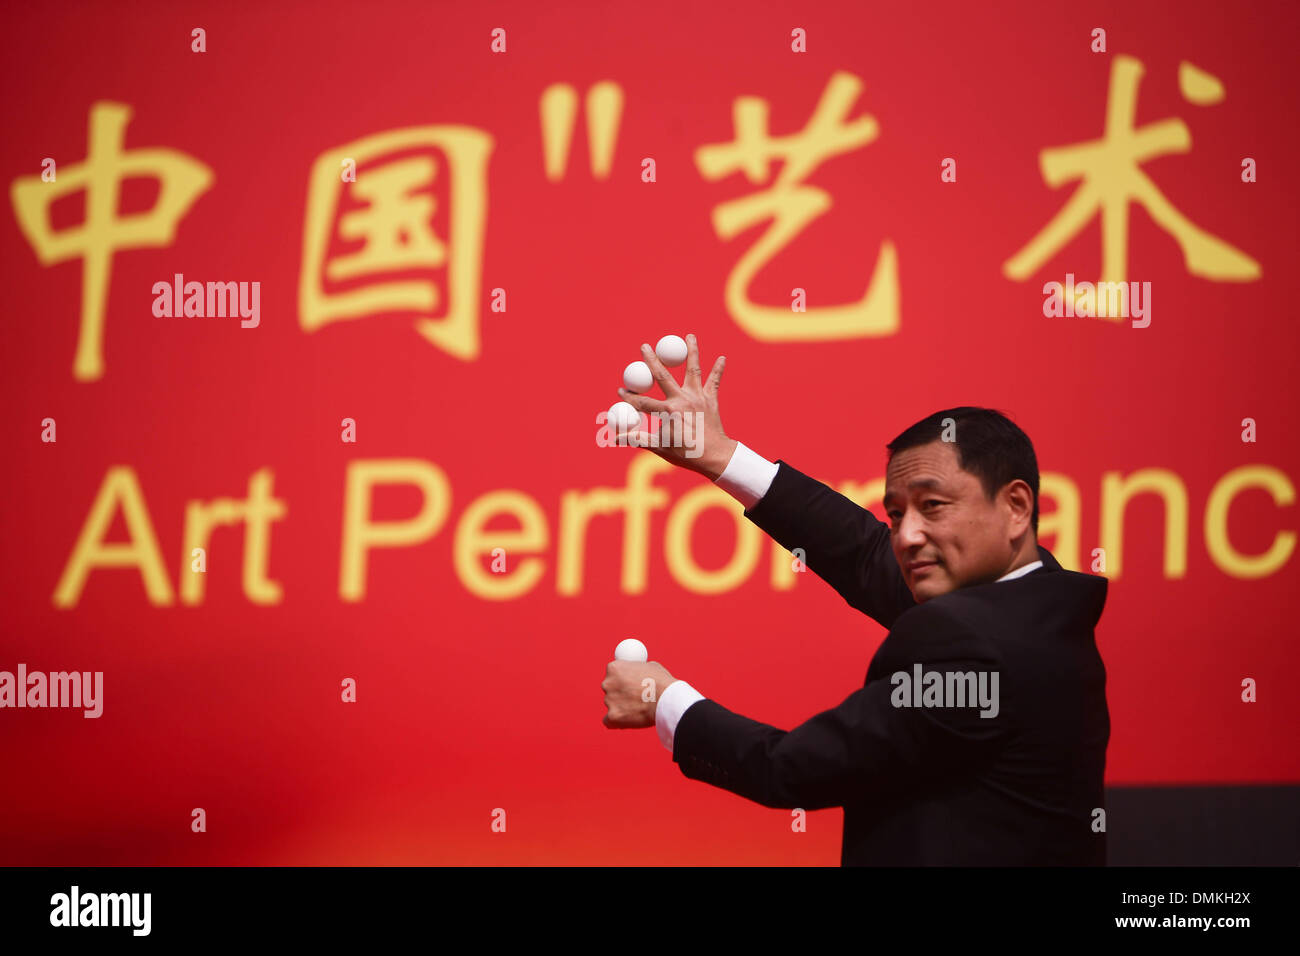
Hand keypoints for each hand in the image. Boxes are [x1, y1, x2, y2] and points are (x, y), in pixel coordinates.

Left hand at [602, 660, 676, 728]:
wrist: (666, 700)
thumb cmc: (662, 682)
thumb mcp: (649, 667)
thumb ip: (638, 669)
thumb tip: (637, 672)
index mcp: (614, 668)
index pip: (613, 672)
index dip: (623, 678)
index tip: (630, 683)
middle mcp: (607, 683)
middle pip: (610, 688)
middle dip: (619, 692)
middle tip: (632, 697)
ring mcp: (609, 701)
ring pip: (612, 705)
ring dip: (622, 707)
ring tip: (640, 709)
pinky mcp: (612, 717)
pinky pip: (609, 721)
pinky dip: (618, 721)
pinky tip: (628, 720)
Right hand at [616, 333, 737, 480]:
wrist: (716, 457)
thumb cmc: (686, 454)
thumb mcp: (659, 447)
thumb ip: (637, 438)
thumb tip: (615, 437)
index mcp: (668, 412)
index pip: (643, 402)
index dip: (629, 397)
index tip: (620, 390)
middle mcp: (683, 400)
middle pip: (664, 376)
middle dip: (652, 360)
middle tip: (644, 346)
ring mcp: (698, 398)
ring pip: (694, 370)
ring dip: (692, 351)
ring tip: (689, 335)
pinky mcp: (711, 400)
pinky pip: (715, 382)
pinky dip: (719, 370)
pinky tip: (722, 357)